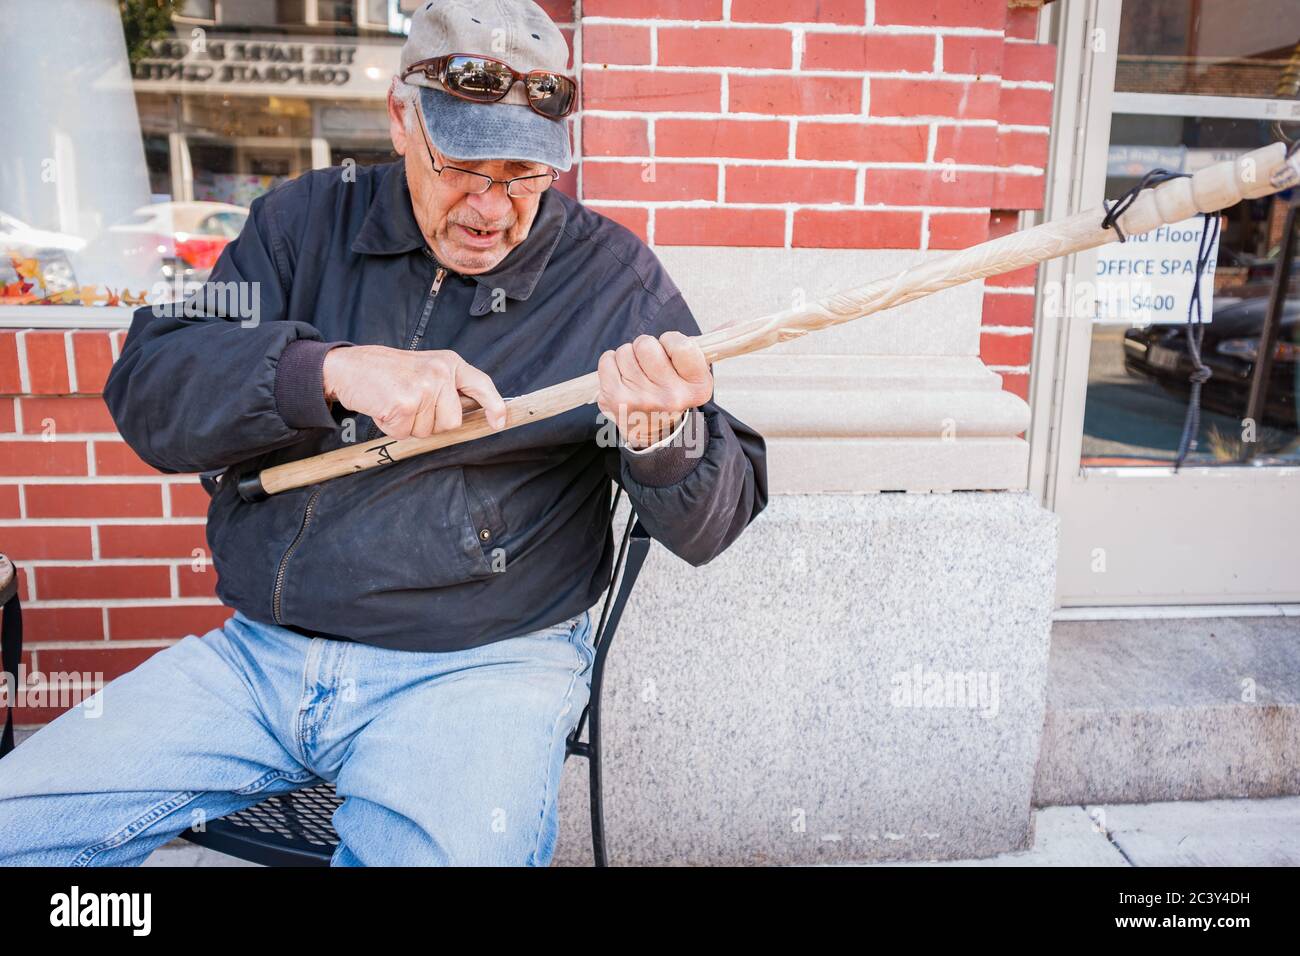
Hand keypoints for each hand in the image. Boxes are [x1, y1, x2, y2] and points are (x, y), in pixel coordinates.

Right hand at [323, 345, 506, 438]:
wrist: (349, 367)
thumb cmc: (388, 373)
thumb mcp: (426, 370)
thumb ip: (449, 389)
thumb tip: (474, 416)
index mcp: (449, 363)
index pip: (481, 385)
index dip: (494, 406)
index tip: (499, 422)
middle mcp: (440, 373)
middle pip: (452, 422)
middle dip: (431, 423)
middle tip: (410, 403)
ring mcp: (423, 388)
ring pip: (428, 432)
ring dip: (409, 426)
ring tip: (395, 403)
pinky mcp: (404, 404)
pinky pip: (405, 434)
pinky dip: (392, 428)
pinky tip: (384, 408)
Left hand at [596, 331, 712, 448]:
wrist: (653, 433)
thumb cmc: (673, 392)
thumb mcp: (696, 376)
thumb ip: (708, 347)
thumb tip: (737, 321)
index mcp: (697, 389)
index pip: (682, 344)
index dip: (671, 342)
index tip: (671, 353)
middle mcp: (671, 398)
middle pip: (646, 344)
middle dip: (645, 348)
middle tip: (650, 365)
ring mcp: (641, 400)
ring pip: (624, 350)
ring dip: (628, 357)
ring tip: (636, 374)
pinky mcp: (615, 400)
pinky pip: (607, 360)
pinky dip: (611, 364)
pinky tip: (622, 378)